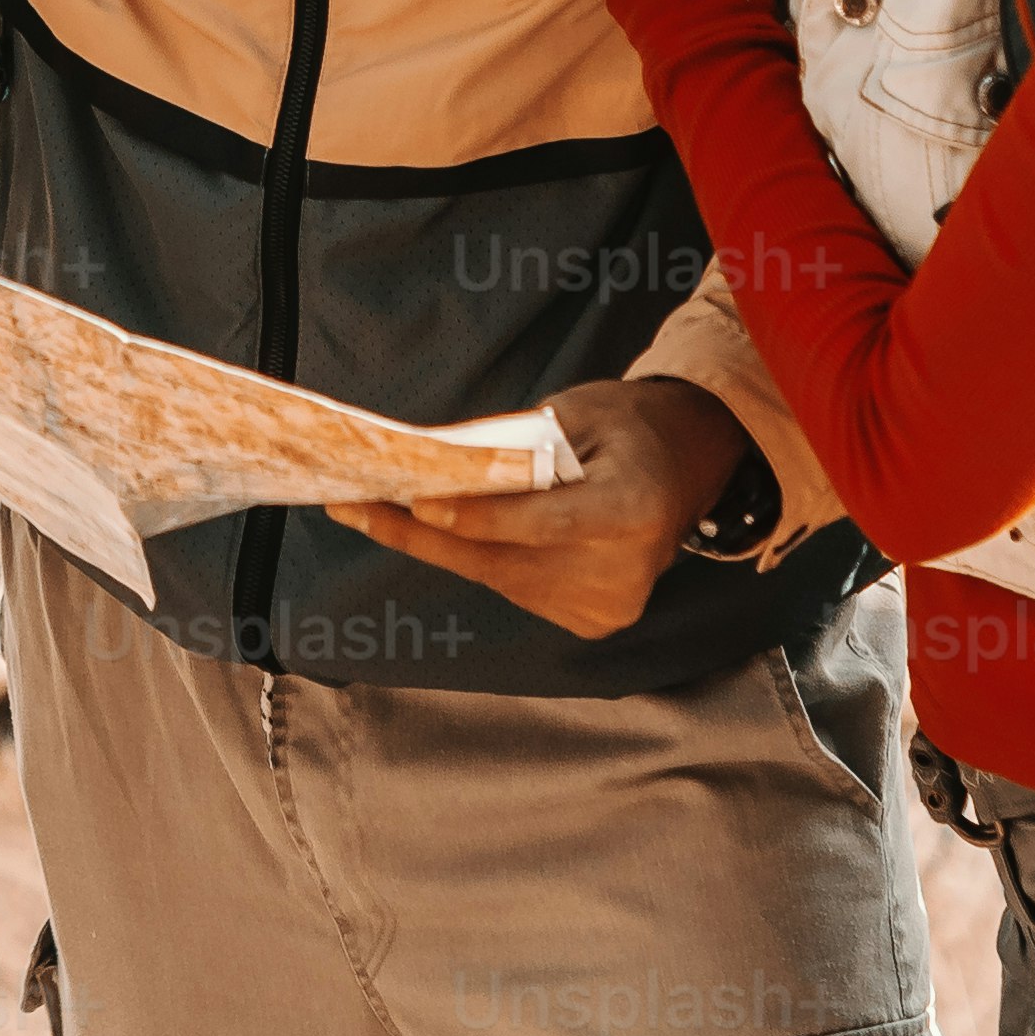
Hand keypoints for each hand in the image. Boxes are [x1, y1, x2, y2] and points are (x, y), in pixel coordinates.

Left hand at [342, 375, 756, 641]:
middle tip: (350, 506)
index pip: (543, 522)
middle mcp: (624, 571)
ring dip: (441, 544)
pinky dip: (480, 557)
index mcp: (633, 512)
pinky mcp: (594, 621)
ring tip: (374, 510)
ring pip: (499, 577)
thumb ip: (519, 448)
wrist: (685, 467)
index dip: (478, 517)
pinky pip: (515, 588)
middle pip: (503, 559)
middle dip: (423, 531)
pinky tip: (445, 528)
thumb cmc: (626, 428)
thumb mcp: (578, 414)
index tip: (417, 501)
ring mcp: (609, 605)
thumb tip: (437, 468)